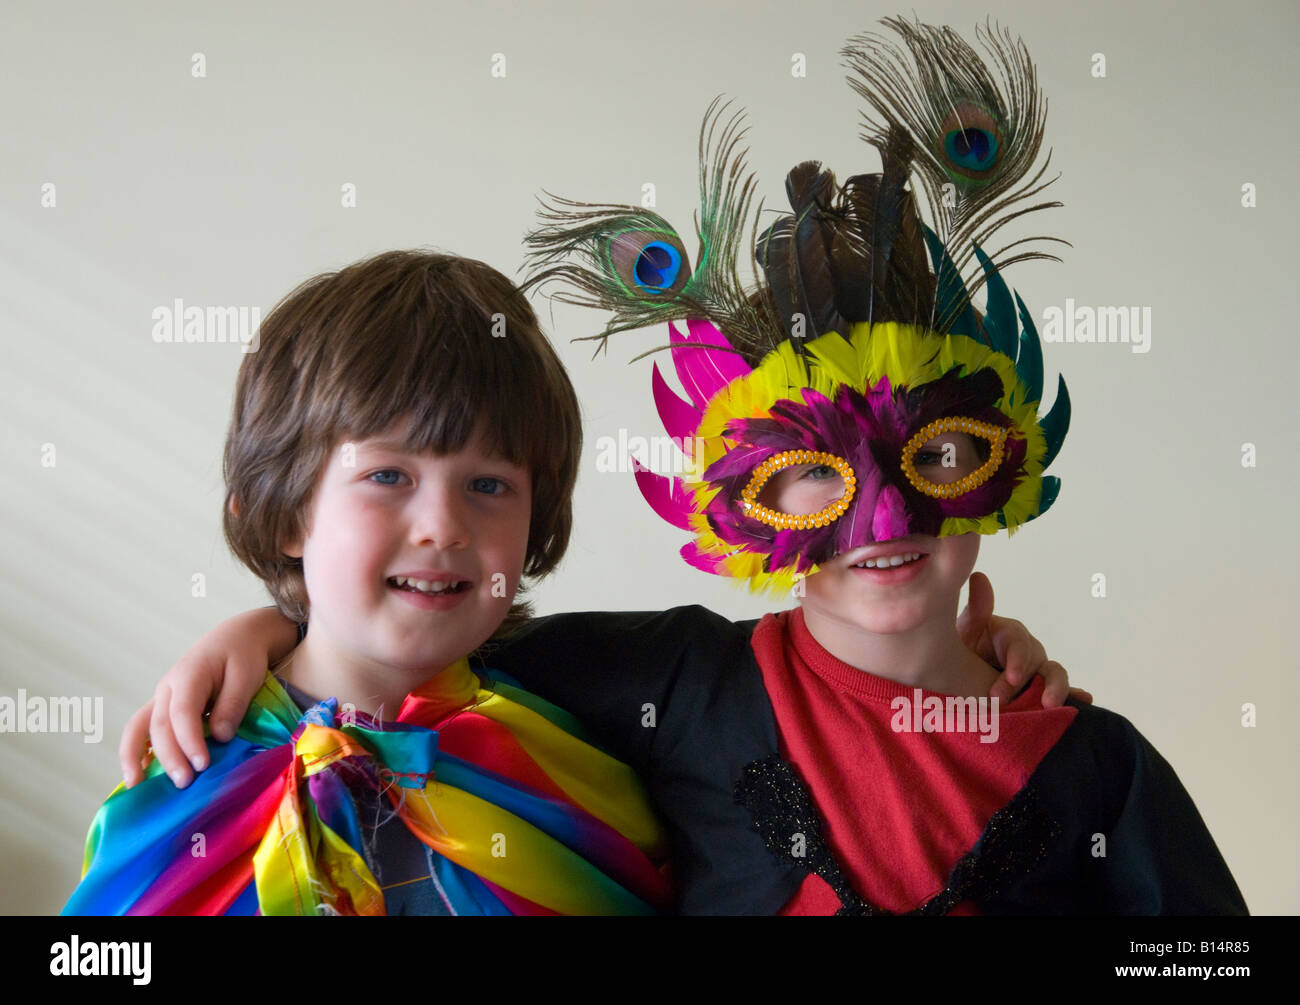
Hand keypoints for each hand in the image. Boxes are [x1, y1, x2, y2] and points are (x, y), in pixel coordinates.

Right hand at [119, 607, 298, 788]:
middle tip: (185, 783)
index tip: (203, 764)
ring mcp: (161, 698)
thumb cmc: (242, 655)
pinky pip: (142, 731)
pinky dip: (137, 752)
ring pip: (138, 728)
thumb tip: (219, 737)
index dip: (190, 741)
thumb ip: (232, 705)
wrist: (235, 637)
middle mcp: (167, 688)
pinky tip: (139, 775)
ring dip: (134, 757)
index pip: (182, 713)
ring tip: (135, 786)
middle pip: (159, 726)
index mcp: (188, 675)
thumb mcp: (246, 675)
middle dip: (169, 757)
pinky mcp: (163, 707)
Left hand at [957, 572, 1091, 708]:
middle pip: (1039, 662)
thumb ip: (976, 609)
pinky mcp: (1040, 687)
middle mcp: (1027, 650)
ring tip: (1051, 706)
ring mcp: (1036, 669)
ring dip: (1058, 689)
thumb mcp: (965, 629)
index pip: (1020, 645)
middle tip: (1024, 703)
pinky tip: (1084, 701)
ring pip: (1054, 675)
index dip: (1018, 661)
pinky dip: (1074, 695)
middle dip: (1032, 683)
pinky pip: (1063, 690)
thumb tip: (979, 576)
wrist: (956, 673)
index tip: (1012, 679)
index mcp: (1010, 634)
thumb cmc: (960, 647)